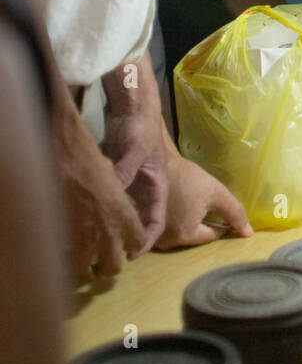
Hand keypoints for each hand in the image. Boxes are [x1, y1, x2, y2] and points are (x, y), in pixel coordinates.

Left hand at [53, 97, 147, 280]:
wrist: (130, 108)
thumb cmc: (141, 128)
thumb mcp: (136, 150)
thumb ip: (124, 172)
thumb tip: (108, 196)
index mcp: (157, 188)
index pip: (155, 222)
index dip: (145, 241)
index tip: (131, 255)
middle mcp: (142, 190)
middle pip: (136, 221)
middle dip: (124, 238)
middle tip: (107, 253)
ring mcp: (127, 184)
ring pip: (119, 211)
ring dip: (108, 224)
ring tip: (92, 238)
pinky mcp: (113, 176)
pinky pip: (105, 197)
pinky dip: (97, 206)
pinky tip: (82, 214)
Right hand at [156, 147, 252, 249]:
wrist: (158, 164)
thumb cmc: (188, 178)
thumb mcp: (217, 193)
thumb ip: (235, 213)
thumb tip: (248, 234)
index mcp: (184, 235)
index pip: (211, 235)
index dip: (221, 222)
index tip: (221, 208)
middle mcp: (167, 242)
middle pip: (196, 236)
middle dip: (204, 223)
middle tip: (206, 205)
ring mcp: (154, 236)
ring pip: (183, 232)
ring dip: (190, 222)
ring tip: (194, 205)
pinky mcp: (147, 227)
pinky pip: (170, 227)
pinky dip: (178, 220)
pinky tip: (181, 206)